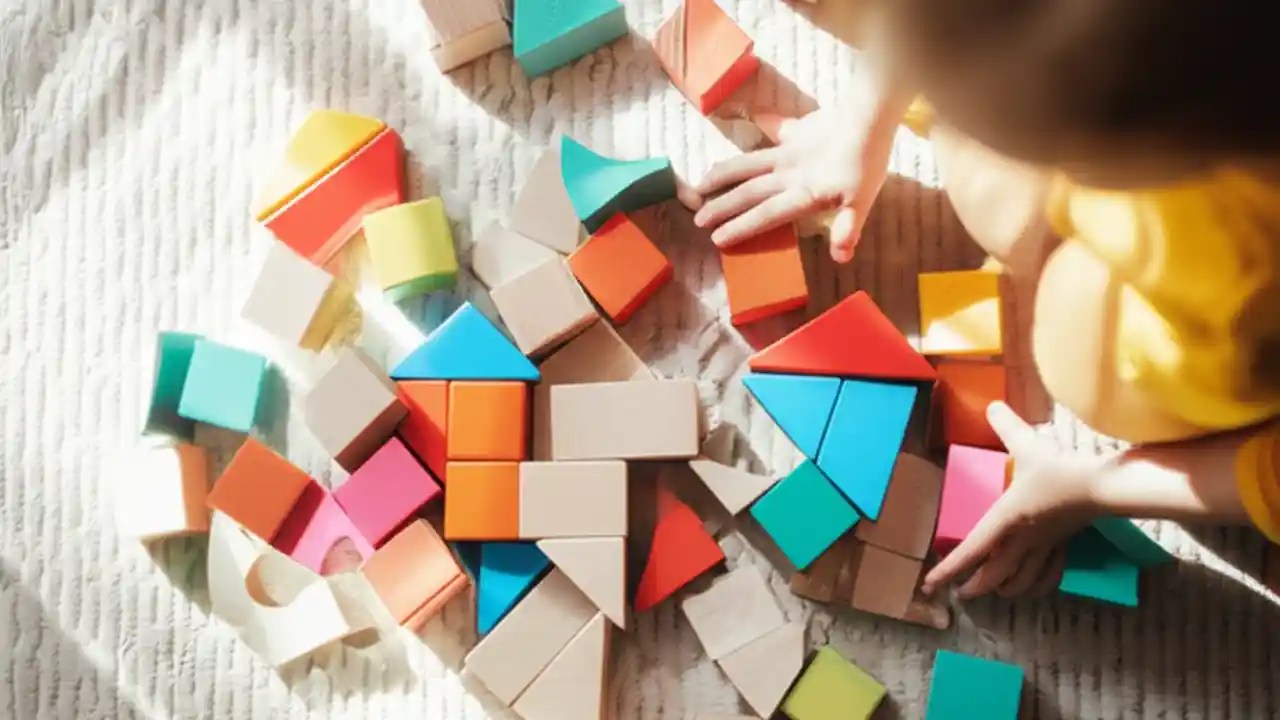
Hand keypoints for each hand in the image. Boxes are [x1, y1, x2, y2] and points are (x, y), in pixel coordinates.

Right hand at [691, 104, 894, 262]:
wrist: (869, 116)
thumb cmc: (867, 163)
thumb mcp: (863, 202)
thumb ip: (847, 229)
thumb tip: (839, 257)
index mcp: (802, 193)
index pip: (766, 214)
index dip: (740, 227)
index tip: (717, 238)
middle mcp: (787, 174)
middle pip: (748, 192)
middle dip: (721, 206)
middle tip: (698, 218)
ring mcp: (787, 151)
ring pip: (747, 163)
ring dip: (723, 173)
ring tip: (701, 182)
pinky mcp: (796, 130)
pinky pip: (775, 125)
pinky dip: (763, 119)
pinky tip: (752, 114)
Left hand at [920, 402, 1103, 598]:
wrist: (1103, 487)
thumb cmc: (1060, 469)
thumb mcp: (1028, 443)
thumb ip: (1007, 423)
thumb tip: (991, 405)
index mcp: (1005, 519)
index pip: (971, 551)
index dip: (948, 570)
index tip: (930, 586)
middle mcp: (1022, 539)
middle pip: (994, 575)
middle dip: (974, 586)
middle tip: (959, 592)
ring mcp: (1044, 545)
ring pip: (1021, 580)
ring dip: (1004, 588)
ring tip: (993, 591)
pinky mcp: (1063, 543)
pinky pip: (1048, 574)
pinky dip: (1037, 585)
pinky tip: (1033, 587)